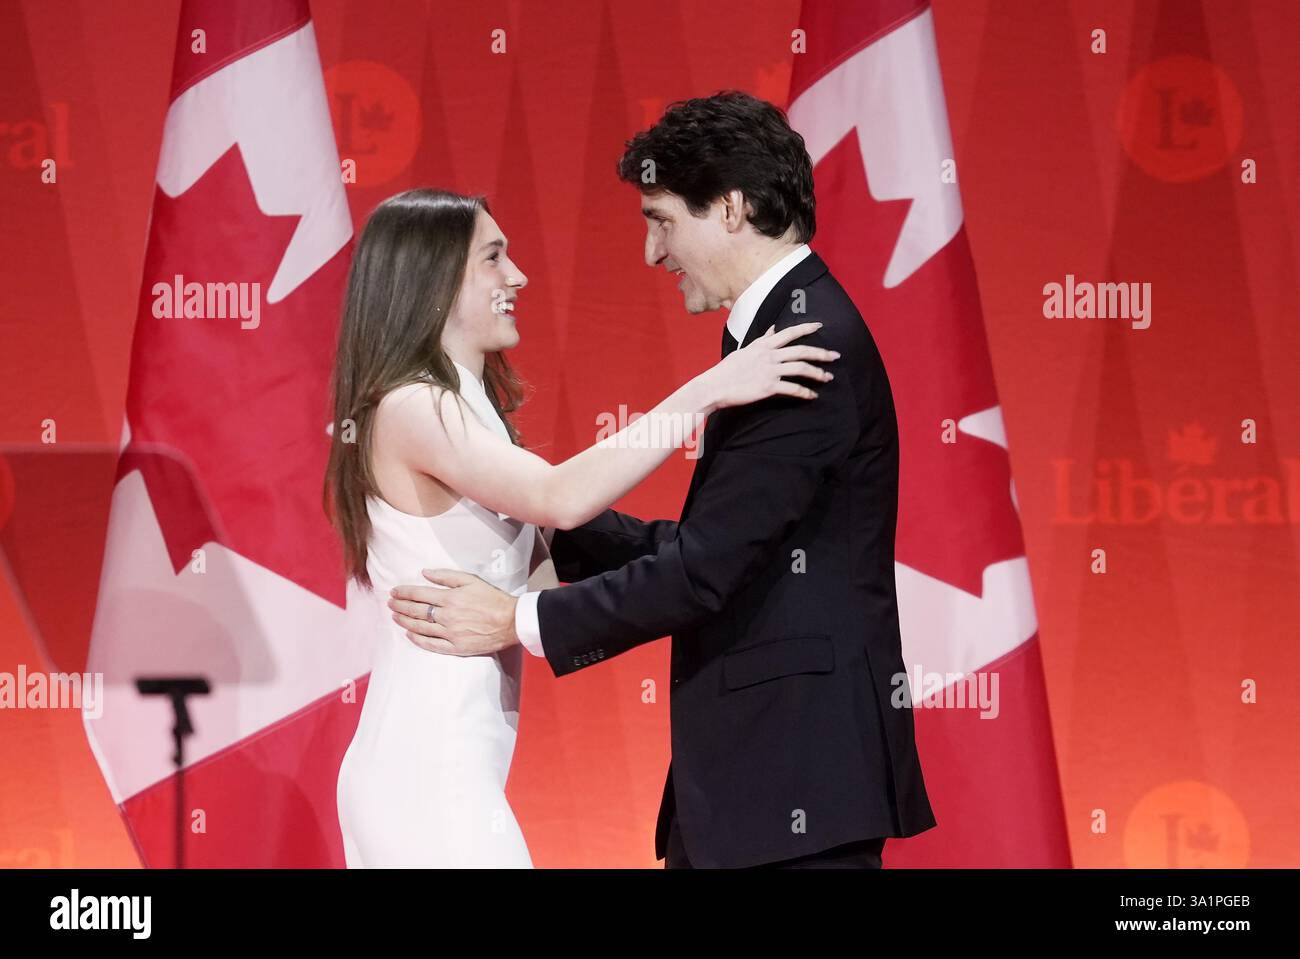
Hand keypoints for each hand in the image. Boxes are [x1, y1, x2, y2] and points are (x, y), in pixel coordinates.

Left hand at [387, 569, 519, 655]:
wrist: (511, 621)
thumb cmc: (492, 598)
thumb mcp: (471, 580)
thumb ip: (446, 576)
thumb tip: (425, 572)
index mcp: (450, 598)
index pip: (419, 594)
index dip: (404, 592)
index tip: (394, 591)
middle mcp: (447, 616)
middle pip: (416, 611)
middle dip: (400, 606)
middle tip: (390, 603)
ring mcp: (450, 633)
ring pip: (420, 628)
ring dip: (405, 622)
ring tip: (394, 617)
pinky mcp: (456, 647)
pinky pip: (432, 645)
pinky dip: (418, 640)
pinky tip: (409, 635)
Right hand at [706, 321, 837, 409]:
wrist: (714, 386)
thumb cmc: (727, 370)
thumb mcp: (744, 350)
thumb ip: (761, 340)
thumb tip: (772, 328)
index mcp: (763, 344)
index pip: (789, 332)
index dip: (806, 328)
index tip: (820, 326)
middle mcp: (769, 355)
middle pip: (802, 350)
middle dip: (821, 352)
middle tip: (836, 356)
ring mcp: (769, 370)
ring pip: (801, 368)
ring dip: (818, 373)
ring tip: (828, 377)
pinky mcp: (768, 387)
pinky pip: (793, 389)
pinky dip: (805, 393)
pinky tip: (813, 396)